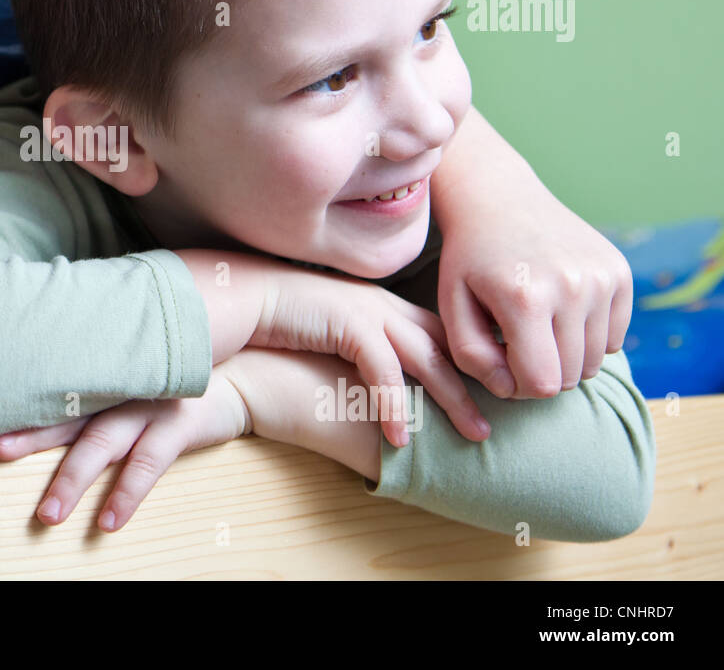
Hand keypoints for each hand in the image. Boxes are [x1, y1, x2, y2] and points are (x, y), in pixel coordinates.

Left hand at [0, 364, 250, 531]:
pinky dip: (127, 493)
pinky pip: (148, 463)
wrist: (239, 377)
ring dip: (72, 479)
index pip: (52, 390)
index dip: (19, 406)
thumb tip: (45, 406)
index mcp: (103, 377)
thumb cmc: (170, 386)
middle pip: (66, 412)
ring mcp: (147, 405)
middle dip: (30, 435)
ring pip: (101, 443)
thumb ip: (95, 389)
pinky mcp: (178, 424)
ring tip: (48, 515)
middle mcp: (118, 388)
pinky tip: (110, 521)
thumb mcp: (132, 380)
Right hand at [255, 266, 489, 446]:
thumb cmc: (280, 321)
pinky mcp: (348, 323)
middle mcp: (384, 304)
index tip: (492, 397)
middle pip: (446, 345)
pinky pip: (384, 371)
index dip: (469, 364)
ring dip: (453, 399)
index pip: (440, 333)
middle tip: (495, 425)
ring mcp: (369, 310)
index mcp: (383, 304)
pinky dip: (396, 406)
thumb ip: (360, 348)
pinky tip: (400, 438)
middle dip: (477, 385)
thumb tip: (376, 385)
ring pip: (428, 358)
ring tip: (473, 435)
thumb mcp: (332, 332)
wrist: (240, 297)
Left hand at [435, 181, 633, 398]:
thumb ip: (471, 357)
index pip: (541, 384)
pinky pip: (614, 338)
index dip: (516, 386)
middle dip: (540, 373)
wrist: (499, 200)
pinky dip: (587, 337)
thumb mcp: (451, 305)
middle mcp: (572, 287)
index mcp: (526, 298)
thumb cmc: (469, 259)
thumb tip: (511, 388)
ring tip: (534, 327)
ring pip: (594, 361)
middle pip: (571, 376)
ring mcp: (602, 277)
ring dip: (564, 356)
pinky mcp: (619, 272)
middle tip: (514, 345)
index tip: (498, 361)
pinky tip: (558, 311)